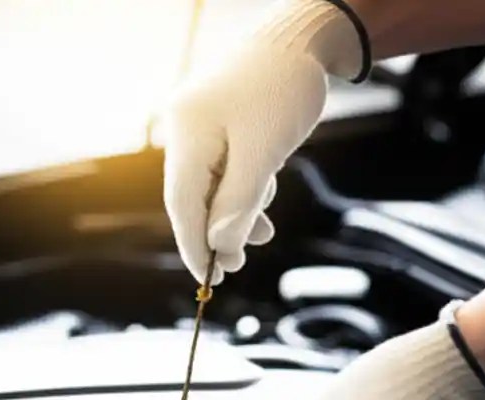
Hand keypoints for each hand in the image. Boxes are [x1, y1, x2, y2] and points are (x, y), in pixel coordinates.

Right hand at [161, 0, 361, 284]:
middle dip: (216, 232)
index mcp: (187, 133)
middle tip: (238, 266)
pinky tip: (263, 193)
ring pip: (210, 183)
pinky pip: (222, 165)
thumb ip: (239, 202)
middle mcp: (182, 128)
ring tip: (264, 233)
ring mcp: (198, 123)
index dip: (193, 245)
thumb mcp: (264, 152)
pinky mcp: (216, 121)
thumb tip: (220, 248)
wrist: (303, 35)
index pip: (181, 204)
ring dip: (234, 211)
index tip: (208, 279)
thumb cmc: (284, 90)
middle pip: (192, 196)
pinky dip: (241, 186)